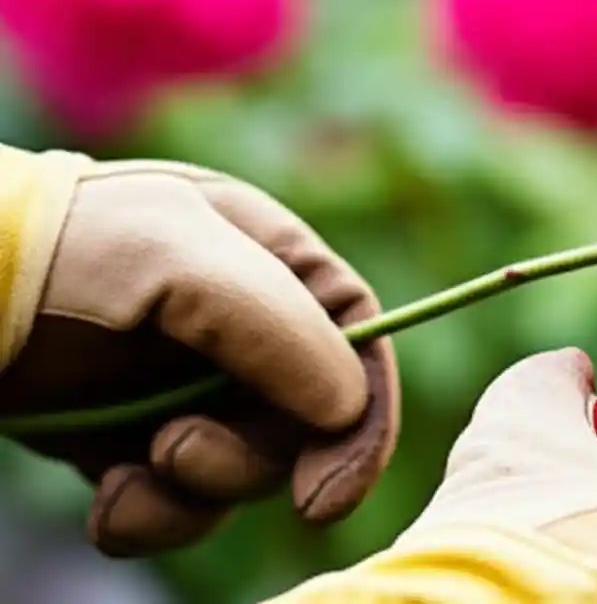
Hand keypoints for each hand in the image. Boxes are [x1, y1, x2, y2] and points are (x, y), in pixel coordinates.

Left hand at [0, 155, 398, 556]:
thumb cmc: (66, 247)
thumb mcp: (180, 257)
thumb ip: (279, 326)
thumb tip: (347, 409)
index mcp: (273, 265)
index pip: (359, 344)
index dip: (362, 421)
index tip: (328, 495)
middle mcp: (242, 331)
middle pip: (304, 424)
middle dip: (250, 460)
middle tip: (178, 454)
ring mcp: (188, 388)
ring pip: (242, 474)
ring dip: (195, 494)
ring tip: (128, 476)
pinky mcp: (134, 440)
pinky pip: (176, 503)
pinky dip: (149, 518)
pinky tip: (106, 502)